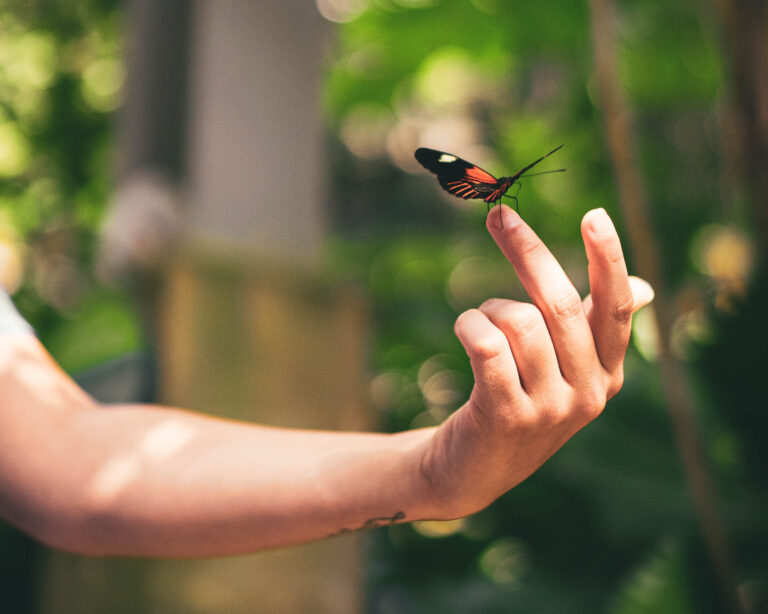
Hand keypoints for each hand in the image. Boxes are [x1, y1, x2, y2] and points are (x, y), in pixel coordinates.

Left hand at [418, 205, 653, 517]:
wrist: (474, 469)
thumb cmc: (521, 401)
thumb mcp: (566, 370)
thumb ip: (597, 328)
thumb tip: (646, 288)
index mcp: (608, 372)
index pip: (616, 307)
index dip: (607, 259)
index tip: (594, 214)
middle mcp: (588, 392)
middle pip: (562, 304)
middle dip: (527, 251)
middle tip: (498, 215)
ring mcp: (550, 409)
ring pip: (519, 322)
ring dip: (489, 309)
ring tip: (480, 322)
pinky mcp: (507, 417)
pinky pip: (489, 345)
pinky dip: (471, 324)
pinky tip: (465, 327)